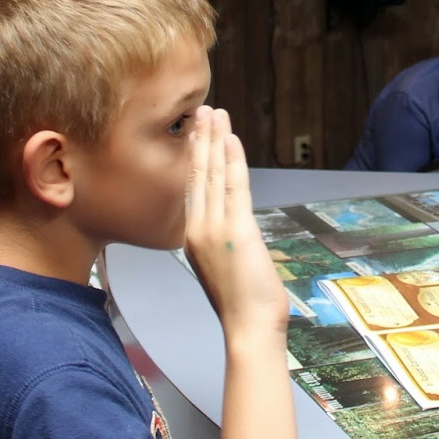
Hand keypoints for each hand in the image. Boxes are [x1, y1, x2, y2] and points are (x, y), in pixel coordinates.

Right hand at [184, 106, 287, 336]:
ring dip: (214, 140)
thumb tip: (232, 227)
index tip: (194, 133)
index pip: (191, 188)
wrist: (247, 328)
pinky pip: (233, 186)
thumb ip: (221, 242)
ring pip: (212, 174)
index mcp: (191, 238)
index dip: (192, 157)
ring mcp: (215, 228)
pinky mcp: (236, 229)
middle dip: (200, 139)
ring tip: (214, 113)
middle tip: (201, 110)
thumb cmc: (241, 304)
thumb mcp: (223, 267)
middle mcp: (197, 229)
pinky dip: (232, 159)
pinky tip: (231, 139)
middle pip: (197, 174)